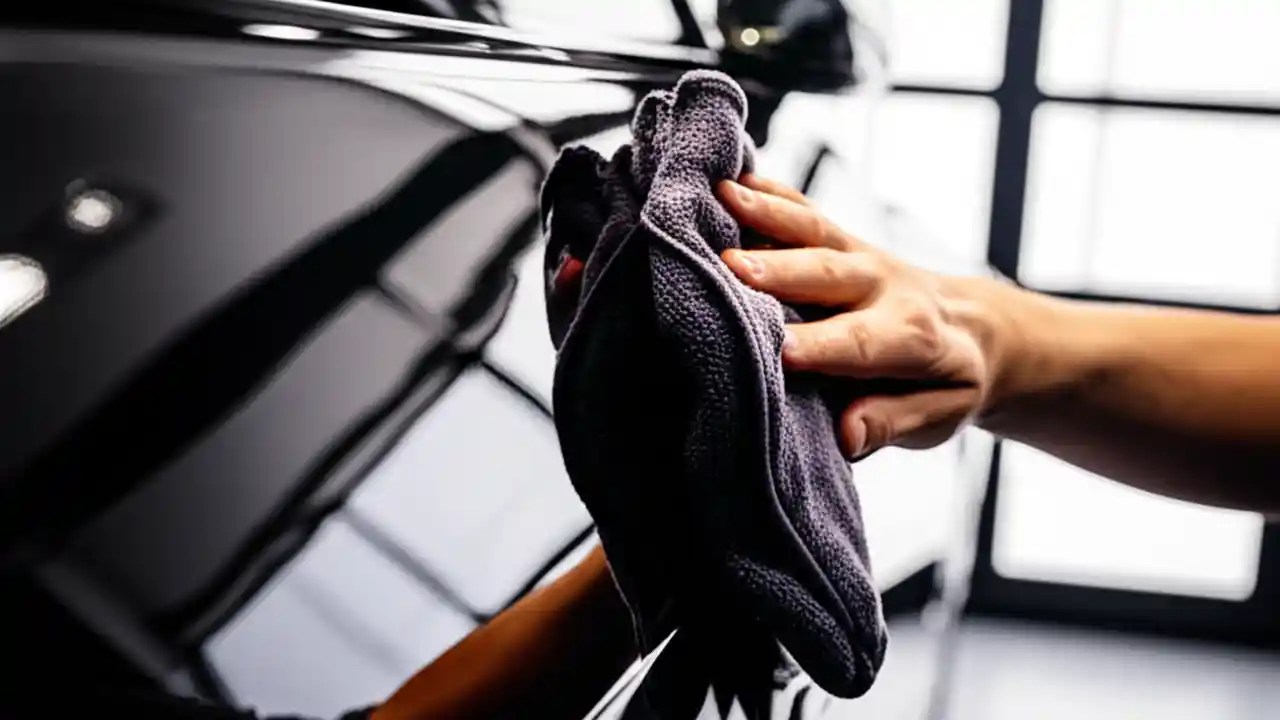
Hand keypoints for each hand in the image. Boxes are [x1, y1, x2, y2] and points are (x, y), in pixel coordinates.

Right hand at [716, 174, 1011, 458]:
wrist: (975, 324)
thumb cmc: (947, 380)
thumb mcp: (938, 414)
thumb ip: (892, 422)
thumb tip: (846, 436)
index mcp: (911, 336)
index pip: (860, 342)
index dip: (821, 347)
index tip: (781, 352)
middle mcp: (882, 285)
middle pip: (828, 275)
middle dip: (781, 270)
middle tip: (733, 266)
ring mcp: (859, 256)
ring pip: (814, 231)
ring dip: (768, 213)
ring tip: (726, 197)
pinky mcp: (841, 240)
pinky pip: (806, 213)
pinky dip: (771, 193)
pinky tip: (734, 177)